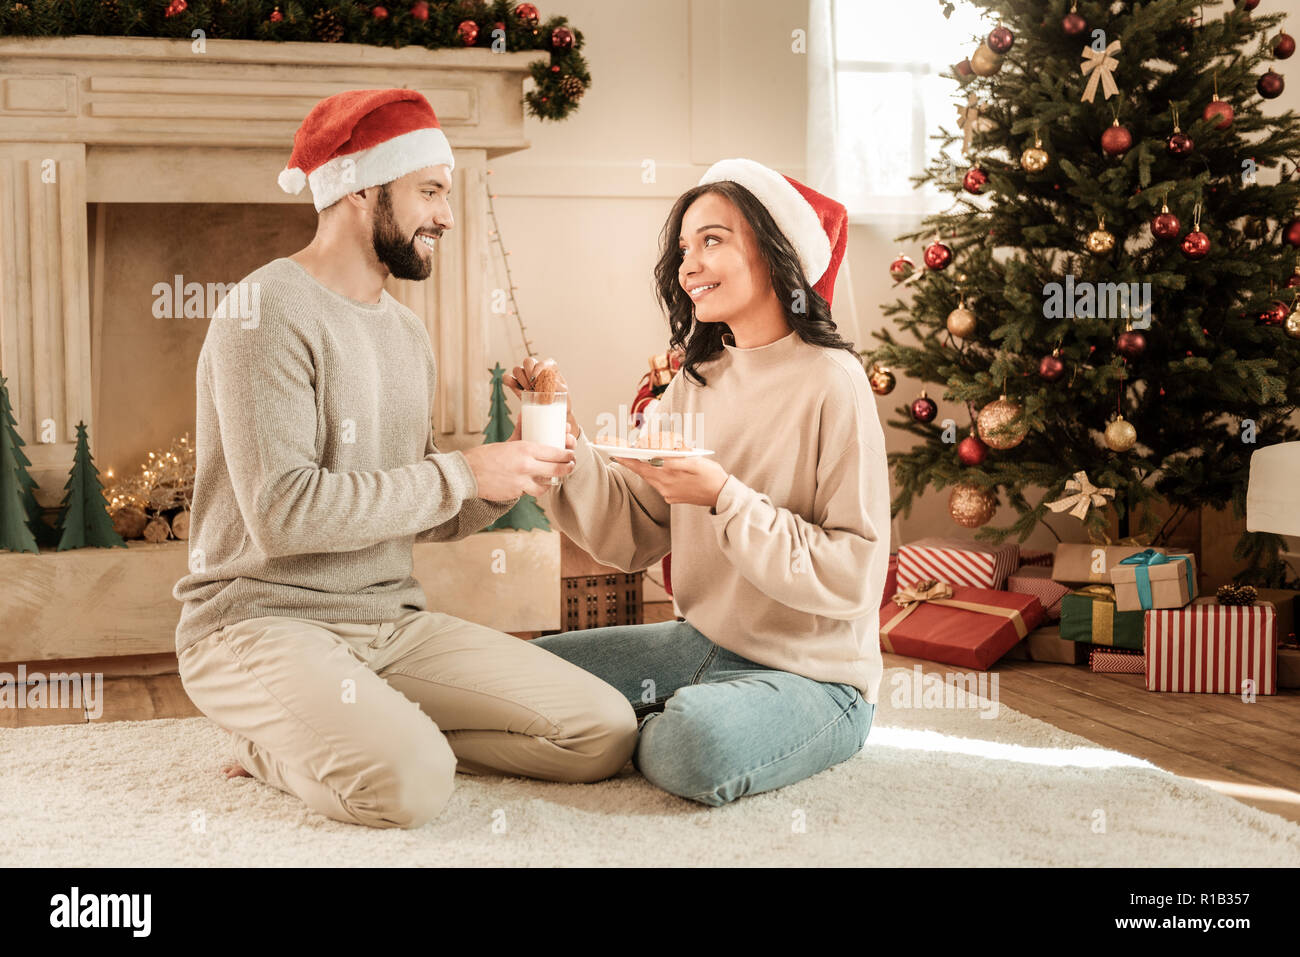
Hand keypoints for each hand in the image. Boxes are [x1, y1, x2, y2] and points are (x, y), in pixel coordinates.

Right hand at [461, 436, 575, 500]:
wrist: (467, 474)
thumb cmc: (485, 456)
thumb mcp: (505, 442)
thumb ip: (519, 432)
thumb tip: (524, 416)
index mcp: (525, 449)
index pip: (555, 452)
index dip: (567, 454)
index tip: (571, 453)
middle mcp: (526, 465)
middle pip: (557, 469)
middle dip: (568, 468)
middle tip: (571, 466)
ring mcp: (522, 481)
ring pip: (547, 484)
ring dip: (553, 482)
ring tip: (555, 478)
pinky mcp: (516, 493)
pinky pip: (532, 492)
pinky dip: (535, 488)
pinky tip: (537, 485)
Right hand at [504, 356, 579, 435]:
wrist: (553, 408)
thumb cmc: (560, 398)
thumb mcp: (563, 392)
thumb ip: (558, 386)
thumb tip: (552, 382)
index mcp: (549, 366)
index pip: (541, 362)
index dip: (537, 370)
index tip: (536, 381)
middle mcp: (536, 368)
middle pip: (527, 361)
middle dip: (529, 374)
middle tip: (533, 387)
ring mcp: (525, 375)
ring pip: (517, 369)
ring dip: (522, 380)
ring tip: (529, 391)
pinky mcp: (516, 383)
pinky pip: (507, 378)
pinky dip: (509, 382)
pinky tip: (518, 390)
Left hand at [610, 454, 729, 507]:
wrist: (722, 496)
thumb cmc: (711, 476)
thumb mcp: (695, 463)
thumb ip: (675, 460)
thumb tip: (657, 456)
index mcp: (670, 477)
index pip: (642, 467)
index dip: (627, 460)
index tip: (614, 454)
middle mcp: (665, 487)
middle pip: (643, 472)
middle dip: (632, 461)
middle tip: (620, 452)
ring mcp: (668, 494)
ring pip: (650, 477)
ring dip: (643, 467)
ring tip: (635, 457)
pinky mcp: (672, 497)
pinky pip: (659, 483)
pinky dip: (655, 473)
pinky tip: (656, 467)